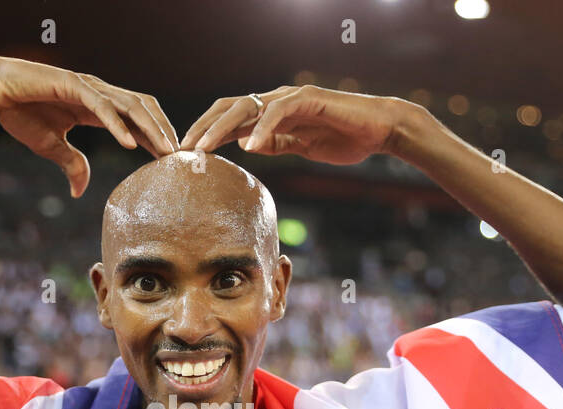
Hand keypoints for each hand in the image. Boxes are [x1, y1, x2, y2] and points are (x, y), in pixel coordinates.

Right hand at [0, 55, 177, 195]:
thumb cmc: (20, 112)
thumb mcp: (51, 146)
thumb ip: (71, 163)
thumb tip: (80, 190)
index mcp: (95, 105)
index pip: (135, 120)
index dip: (155, 137)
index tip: (171, 161)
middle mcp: (97, 91)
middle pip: (142, 109)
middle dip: (163, 132)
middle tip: (180, 159)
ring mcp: (86, 85)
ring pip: (129, 105)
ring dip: (150, 129)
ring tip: (166, 152)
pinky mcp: (71, 84)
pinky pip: (101, 106)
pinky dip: (118, 125)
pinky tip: (131, 144)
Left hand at [180, 85, 412, 164]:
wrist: (380, 130)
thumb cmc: (344, 138)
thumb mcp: (302, 147)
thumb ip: (276, 143)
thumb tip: (248, 146)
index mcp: (272, 113)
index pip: (230, 119)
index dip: (206, 134)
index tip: (187, 156)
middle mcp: (276, 101)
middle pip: (228, 108)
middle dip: (202, 128)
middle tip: (182, 151)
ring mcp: (291, 97)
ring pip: (246, 107)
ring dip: (221, 128)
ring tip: (203, 149)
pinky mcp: (309, 100)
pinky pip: (278, 112)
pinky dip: (262, 128)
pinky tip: (248, 146)